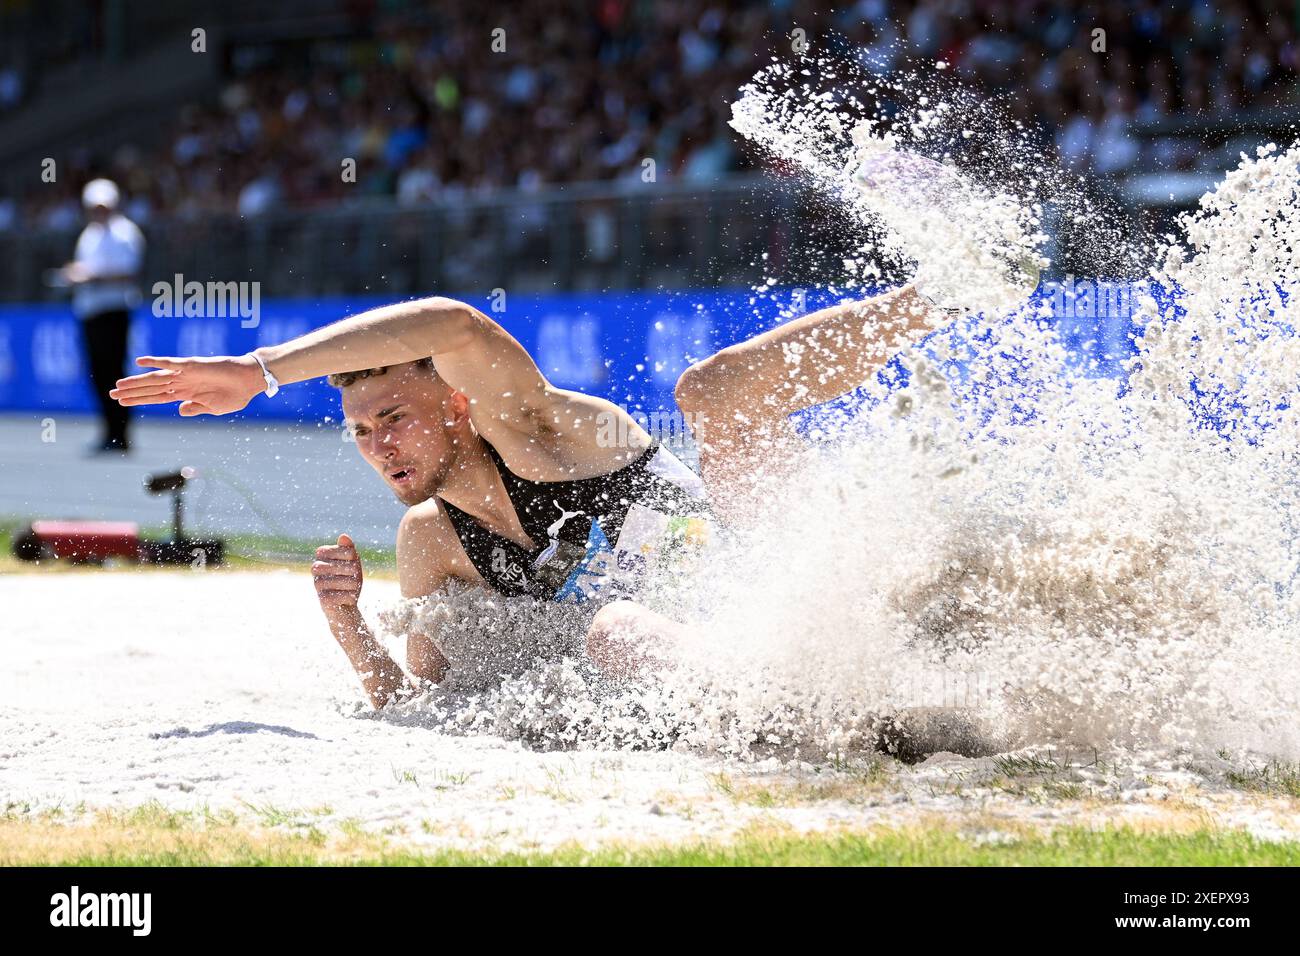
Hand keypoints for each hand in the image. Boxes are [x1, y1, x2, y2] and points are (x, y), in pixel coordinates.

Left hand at [110, 354, 265, 416]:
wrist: (250, 380)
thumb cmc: (236, 395)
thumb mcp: (214, 408)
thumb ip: (195, 409)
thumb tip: (179, 410)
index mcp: (187, 395)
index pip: (157, 398)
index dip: (139, 400)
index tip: (122, 403)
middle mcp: (182, 383)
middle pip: (151, 388)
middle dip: (132, 391)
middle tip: (112, 394)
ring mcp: (185, 374)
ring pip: (155, 378)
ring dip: (137, 381)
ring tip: (118, 385)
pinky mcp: (191, 365)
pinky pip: (170, 362)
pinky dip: (155, 361)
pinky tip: (140, 361)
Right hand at [313, 533, 362, 612]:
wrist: (345, 606)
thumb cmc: (348, 581)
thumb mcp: (353, 563)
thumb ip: (348, 549)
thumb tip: (343, 536)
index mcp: (322, 556)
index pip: (341, 549)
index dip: (350, 555)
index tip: (353, 560)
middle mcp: (316, 568)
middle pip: (344, 565)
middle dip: (354, 571)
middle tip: (355, 577)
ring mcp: (317, 583)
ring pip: (344, 581)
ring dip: (353, 585)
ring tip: (352, 588)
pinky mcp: (321, 599)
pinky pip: (342, 595)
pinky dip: (350, 596)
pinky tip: (348, 598)